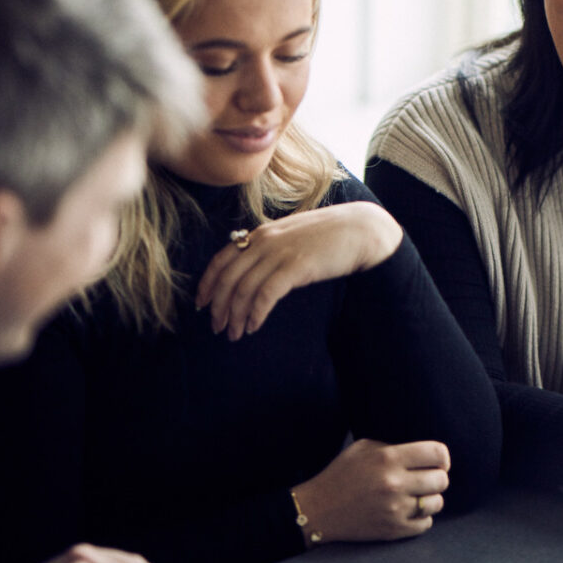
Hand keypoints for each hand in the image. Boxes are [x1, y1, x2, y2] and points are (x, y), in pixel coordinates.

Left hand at [196, 202, 402, 339]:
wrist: (361, 229)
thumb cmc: (331, 234)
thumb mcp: (293, 235)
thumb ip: (273, 247)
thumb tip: (256, 268)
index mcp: (261, 234)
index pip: (221, 259)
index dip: (207, 284)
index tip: (201, 304)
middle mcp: (264, 242)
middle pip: (228, 278)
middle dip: (219, 306)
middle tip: (217, 327)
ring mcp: (280, 253)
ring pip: (244, 289)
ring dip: (236, 315)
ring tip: (235, 334)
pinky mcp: (296, 267)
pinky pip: (266, 295)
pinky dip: (256, 314)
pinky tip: (254, 327)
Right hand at [292, 439, 449, 543]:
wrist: (318, 510)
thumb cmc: (341, 474)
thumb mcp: (363, 448)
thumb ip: (394, 447)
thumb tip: (424, 454)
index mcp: (389, 458)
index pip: (437, 453)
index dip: (442, 457)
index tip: (436, 462)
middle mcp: (394, 483)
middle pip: (441, 480)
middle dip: (436, 478)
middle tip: (425, 480)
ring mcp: (395, 509)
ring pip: (437, 503)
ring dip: (430, 499)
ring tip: (416, 496)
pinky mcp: (393, 530)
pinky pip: (426, 524)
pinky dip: (421, 518)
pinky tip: (408, 511)